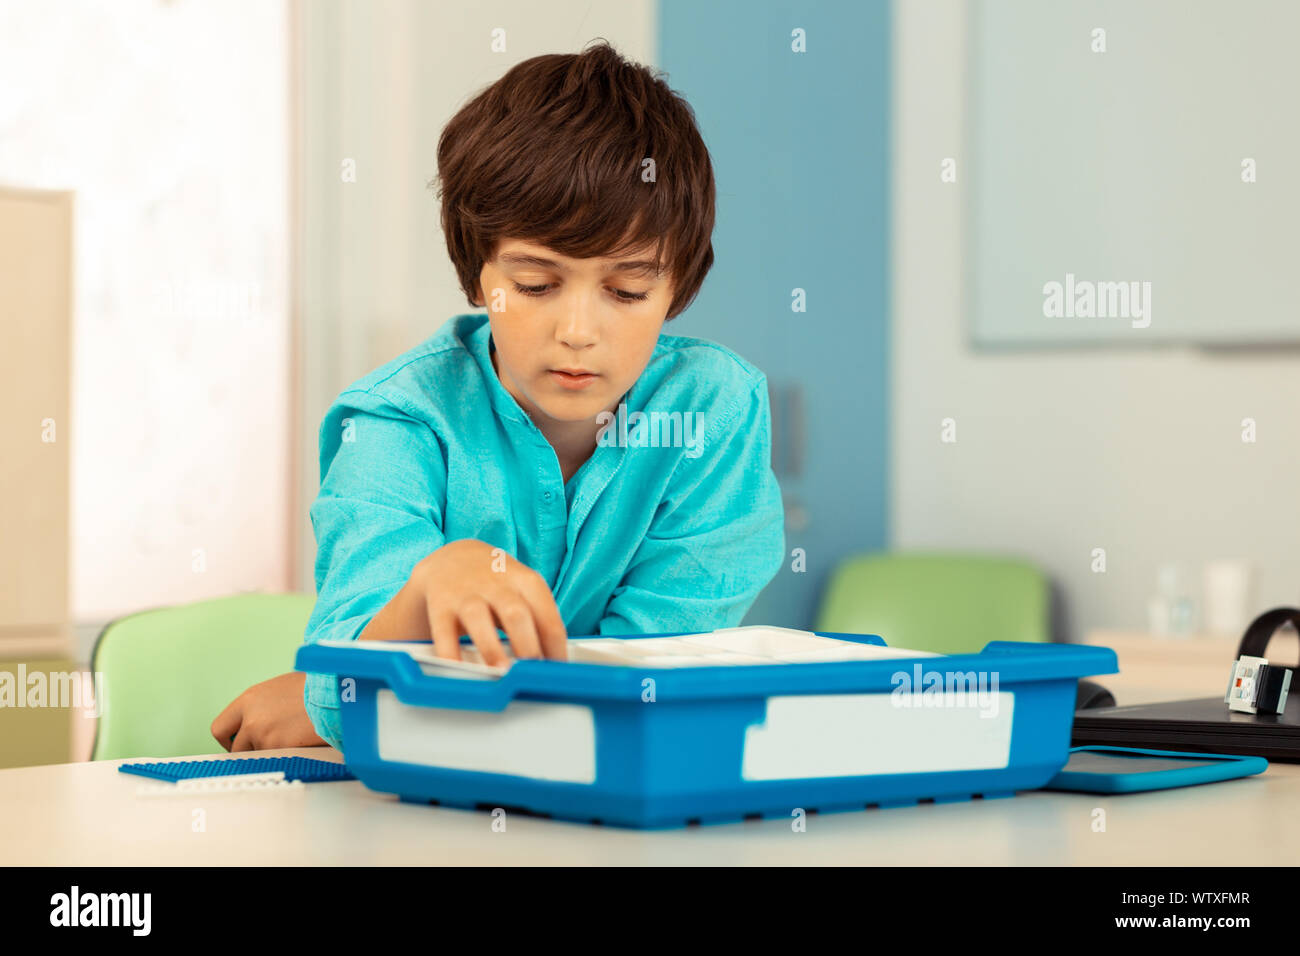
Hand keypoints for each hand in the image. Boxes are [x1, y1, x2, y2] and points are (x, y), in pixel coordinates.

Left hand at [211, 671, 327, 751]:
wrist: (335, 693)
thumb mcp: (278, 688)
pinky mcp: (279, 747)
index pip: (220, 728)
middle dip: (249, 750)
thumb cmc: (312, 688)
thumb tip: (251, 722)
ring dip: (270, 752)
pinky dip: (285, 755)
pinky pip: (275, 760)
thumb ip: (259, 705)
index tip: (239, 742)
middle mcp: (251, 718)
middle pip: (237, 748)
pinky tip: (300, 742)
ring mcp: (264, 735)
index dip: (229, 738)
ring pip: (257, 756)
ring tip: (291, 738)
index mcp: (249, 700)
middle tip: (268, 746)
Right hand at [360, 538, 566, 665]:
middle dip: (527, 645)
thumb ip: (537, 622)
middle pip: (516, 614)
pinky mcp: (441, 604)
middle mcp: (497, 585)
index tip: (556, 673)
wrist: (452, 557)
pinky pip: (443, 630)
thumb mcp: (522, 591)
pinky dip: (450, 651)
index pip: (547, 616)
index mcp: (526, 581)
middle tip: (531, 674)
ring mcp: (467, 593)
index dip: (554, 648)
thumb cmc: (497, 584)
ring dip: (491, 647)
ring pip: (479, 618)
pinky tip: (458, 669)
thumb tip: (552, 664)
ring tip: (500, 671)